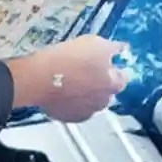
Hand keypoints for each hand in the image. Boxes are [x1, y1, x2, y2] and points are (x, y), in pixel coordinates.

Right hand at [5, 35, 129, 122]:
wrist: (39, 77)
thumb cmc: (69, 58)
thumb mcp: (95, 43)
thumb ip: (112, 48)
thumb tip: (122, 48)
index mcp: (112, 84)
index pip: (122, 78)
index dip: (114, 69)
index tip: (106, 62)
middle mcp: (102, 102)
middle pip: (106, 92)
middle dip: (99, 83)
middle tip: (85, 69)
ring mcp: (84, 112)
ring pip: (89, 102)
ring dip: (84, 94)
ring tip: (70, 80)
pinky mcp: (66, 118)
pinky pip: (71, 108)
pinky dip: (69, 101)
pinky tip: (60, 90)